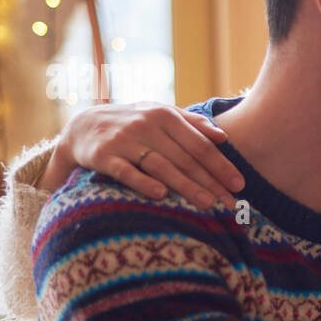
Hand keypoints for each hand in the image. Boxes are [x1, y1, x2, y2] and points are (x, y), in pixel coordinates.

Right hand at [42, 102, 243, 209]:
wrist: (82, 127)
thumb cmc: (132, 124)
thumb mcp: (159, 115)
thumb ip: (191, 124)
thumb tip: (222, 136)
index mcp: (165, 116)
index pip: (199, 145)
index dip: (221, 165)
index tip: (239, 185)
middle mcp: (146, 125)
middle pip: (185, 158)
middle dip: (210, 182)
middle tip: (229, 203)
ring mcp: (124, 140)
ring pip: (161, 165)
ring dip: (185, 186)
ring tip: (206, 204)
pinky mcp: (103, 156)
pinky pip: (126, 171)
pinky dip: (143, 183)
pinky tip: (161, 195)